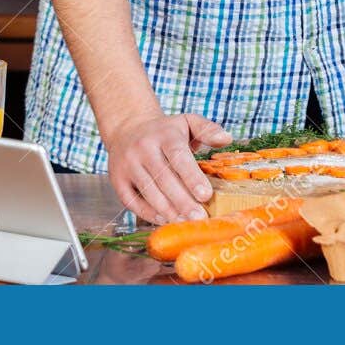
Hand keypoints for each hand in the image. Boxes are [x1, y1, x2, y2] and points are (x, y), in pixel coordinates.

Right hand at [103, 111, 231, 224]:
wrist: (128, 128)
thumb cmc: (165, 131)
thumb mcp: (187, 122)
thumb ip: (208, 130)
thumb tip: (227, 139)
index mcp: (164, 134)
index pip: (178, 157)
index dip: (192, 177)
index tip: (206, 195)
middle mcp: (143, 149)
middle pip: (163, 178)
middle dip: (182, 201)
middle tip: (199, 217)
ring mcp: (128, 165)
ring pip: (148, 191)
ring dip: (167, 210)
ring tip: (184, 222)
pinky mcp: (117, 180)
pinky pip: (131, 201)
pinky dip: (147, 213)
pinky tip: (164, 220)